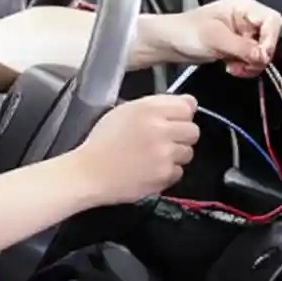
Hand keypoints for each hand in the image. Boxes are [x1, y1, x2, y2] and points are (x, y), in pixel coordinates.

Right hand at [74, 94, 200, 204]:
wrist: (88, 173)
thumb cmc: (102, 143)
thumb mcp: (124, 111)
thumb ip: (154, 106)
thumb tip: (184, 106)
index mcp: (149, 109)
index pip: (188, 105)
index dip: (182, 114)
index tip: (175, 120)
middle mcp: (160, 129)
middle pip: (193, 130)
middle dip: (181, 135)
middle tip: (164, 140)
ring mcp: (164, 153)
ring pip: (188, 152)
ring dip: (175, 155)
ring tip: (153, 157)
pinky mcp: (164, 175)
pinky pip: (178, 172)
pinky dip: (167, 172)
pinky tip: (149, 170)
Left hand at [152, 0, 281, 76]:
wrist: (168, 43)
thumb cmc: (185, 31)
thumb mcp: (215, 38)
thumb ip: (242, 47)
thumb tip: (263, 56)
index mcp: (242, 6)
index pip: (271, 20)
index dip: (269, 39)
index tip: (260, 55)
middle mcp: (245, 18)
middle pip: (268, 38)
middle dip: (258, 55)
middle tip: (244, 64)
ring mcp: (241, 33)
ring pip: (261, 51)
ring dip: (251, 64)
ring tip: (234, 67)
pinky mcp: (236, 47)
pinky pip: (250, 59)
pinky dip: (244, 67)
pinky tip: (231, 68)